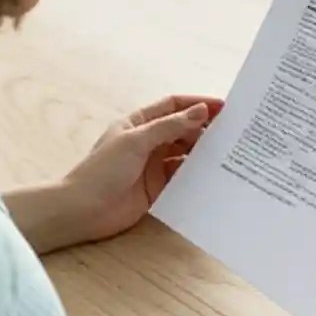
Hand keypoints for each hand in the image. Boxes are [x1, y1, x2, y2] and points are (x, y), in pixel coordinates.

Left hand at [63, 94, 222, 242]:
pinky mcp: (158, 187)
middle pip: (182, 129)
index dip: (196, 104)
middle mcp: (148, 142)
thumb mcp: (136, 142)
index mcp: (138, 124)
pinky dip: (197, 174)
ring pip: (185, 153)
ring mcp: (153, 165)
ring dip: (203, 151)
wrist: (83, 211)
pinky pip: (183, 177)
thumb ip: (170, 127)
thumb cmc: (103, 170)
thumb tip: (201, 111)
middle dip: (204, 128)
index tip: (223, 107)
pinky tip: (214, 174)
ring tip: (229, 152)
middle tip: (232, 132)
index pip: (172, 107)